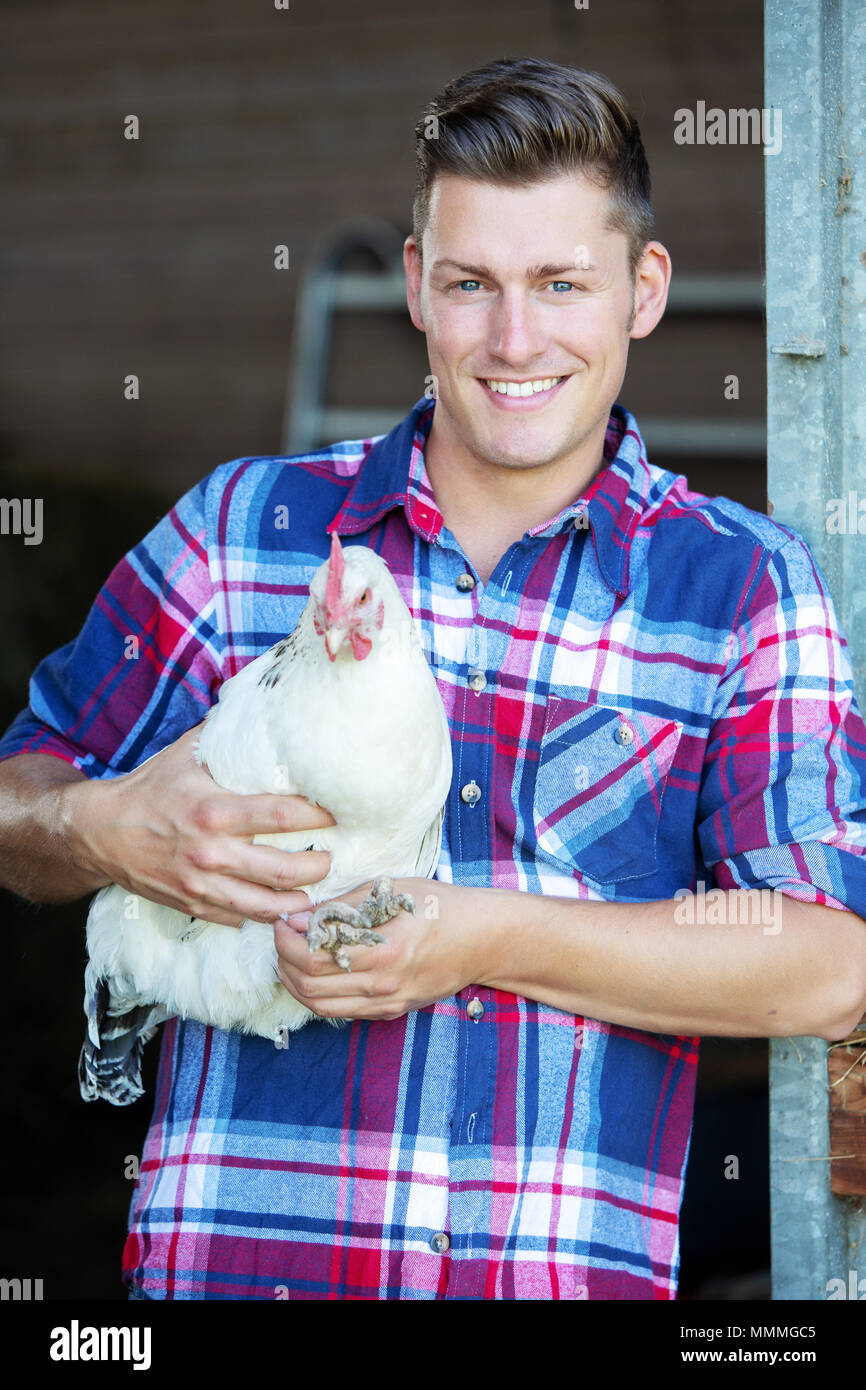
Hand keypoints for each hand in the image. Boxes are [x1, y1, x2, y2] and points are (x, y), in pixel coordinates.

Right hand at [66, 723, 334, 925]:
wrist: (100, 832)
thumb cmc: (150, 788)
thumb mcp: (188, 753)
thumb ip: (229, 735)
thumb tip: (268, 708)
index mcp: (215, 810)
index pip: (283, 816)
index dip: (319, 816)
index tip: (337, 812)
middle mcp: (212, 852)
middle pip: (285, 870)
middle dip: (319, 866)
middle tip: (332, 856)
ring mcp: (203, 885)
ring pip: (268, 907)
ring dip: (300, 900)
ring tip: (316, 888)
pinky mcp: (194, 906)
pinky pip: (241, 920)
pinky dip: (266, 916)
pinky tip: (283, 905)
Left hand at [273, 878, 494, 1019]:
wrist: (482, 940)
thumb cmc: (440, 907)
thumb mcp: (393, 892)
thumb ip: (345, 906)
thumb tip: (302, 917)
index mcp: (384, 950)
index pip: (314, 956)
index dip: (287, 939)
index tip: (284, 920)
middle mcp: (383, 984)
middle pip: (310, 986)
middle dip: (285, 960)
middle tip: (283, 936)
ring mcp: (387, 1003)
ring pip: (320, 1006)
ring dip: (296, 982)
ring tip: (292, 956)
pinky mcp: (391, 1011)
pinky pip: (341, 1011)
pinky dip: (318, 995)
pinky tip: (316, 973)